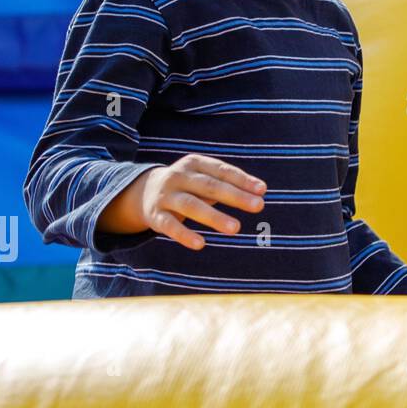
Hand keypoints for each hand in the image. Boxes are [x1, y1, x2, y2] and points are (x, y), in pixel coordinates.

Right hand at [100, 154, 266, 250]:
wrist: (143, 191)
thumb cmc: (189, 185)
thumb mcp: (205, 178)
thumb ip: (229, 183)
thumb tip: (260, 193)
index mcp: (195, 163)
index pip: (222, 171)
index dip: (242, 180)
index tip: (262, 190)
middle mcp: (179, 176)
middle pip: (210, 186)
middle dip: (235, 196)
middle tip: (259, 206)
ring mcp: (166, 195)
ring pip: (191, 205)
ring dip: (214, 217)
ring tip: (236, 228)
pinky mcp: (156, 215)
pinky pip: (170, 226)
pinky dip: (185, 235)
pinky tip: (201, 244)